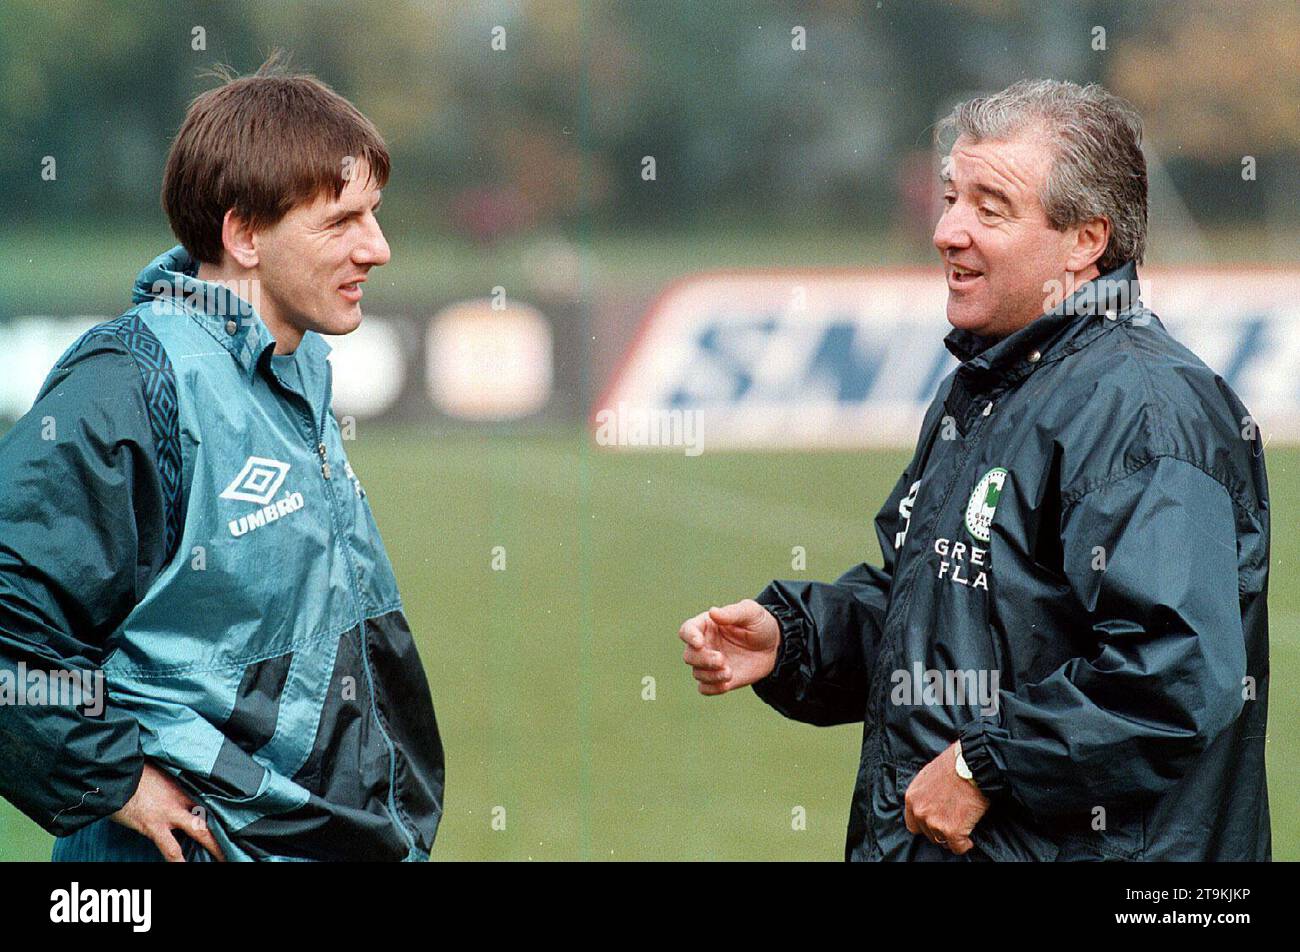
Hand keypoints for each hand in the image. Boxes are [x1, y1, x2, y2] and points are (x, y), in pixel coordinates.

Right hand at [110, 761, 225, 861]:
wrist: (116, 774)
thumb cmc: (135, 772)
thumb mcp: (160, 771)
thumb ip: (173, 781)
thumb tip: (177, 786)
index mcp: (184, 786)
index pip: (211, 800)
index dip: (222, 811)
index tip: (233, 820)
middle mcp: (182, 799)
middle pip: (210, 815)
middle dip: (224, 831)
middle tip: (237, 843)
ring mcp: (169, 813)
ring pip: (199, 831)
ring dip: (212, 845)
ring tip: (223, 858)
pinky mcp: (154, 826)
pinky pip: (170, 848)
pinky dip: (178, 860)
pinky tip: (184, 867)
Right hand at [678, 599, 780, 694]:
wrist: (775, 646)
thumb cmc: (760, 624)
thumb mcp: (751, 612)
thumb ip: (732, 613)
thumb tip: (712, 612)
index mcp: (707, 625)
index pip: (687, 630)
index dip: (689, 636)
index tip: (699, 642)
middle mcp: (705, 645)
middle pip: (689, 655)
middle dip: (703, 659)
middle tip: (721, 660)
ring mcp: (710, 664)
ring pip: (697, 673)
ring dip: (711, 675)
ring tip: (729, 672)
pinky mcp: (718, 678)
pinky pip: (705, 688)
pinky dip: (712, 688)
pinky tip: (727, 683)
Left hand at [903, 741, 989, 854]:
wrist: (971, 765)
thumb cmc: (954, 764)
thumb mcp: (929, 775)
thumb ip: (925, 793)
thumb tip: (932, 802)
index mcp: (912, 797)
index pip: (912, 824)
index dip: (925, 825)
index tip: (936, 823)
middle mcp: (920, 811)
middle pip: (928, 834)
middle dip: (940, 830)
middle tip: (953, 824)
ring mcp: (934, 823)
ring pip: (942, 841)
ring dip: (952, 837)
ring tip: (962, 828)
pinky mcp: (952, 831)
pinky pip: (958, 847)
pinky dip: (965, 845)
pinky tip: (969, 839)